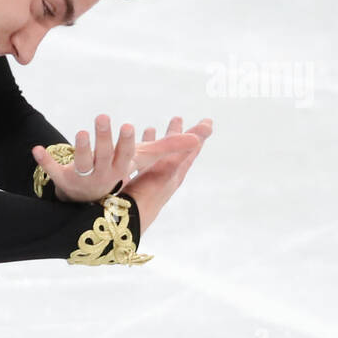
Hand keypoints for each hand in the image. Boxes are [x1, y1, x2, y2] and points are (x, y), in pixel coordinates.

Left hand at [33, 114, 207, 202]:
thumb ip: (169, 147)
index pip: (126, 155)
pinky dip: (44, 161)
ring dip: (80, 147)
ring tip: (80, 132)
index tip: (129, 127)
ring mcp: (82, 177)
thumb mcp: (142, 160)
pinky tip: (35, 149)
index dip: (126, 143)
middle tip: (104, 118)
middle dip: (105, 139)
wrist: (89, 200)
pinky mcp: (62, 180)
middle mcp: (103, 173)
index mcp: (122, 167)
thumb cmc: (119, 171)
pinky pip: (51, 170)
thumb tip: (200, 136)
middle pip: (104, 155)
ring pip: (81, 162)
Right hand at [124, 117, 213, 232]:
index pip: (192, 149)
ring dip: (155, 142)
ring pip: (155, 157)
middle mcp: (166, 176)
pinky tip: (131, 152)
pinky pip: (140, 165)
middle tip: (177, 118)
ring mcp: (151, 181)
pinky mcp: (135, 186)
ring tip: (150, 129)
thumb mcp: (168, 168)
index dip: (199, 134)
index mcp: (176, 171)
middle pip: (175, 150)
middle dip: (176, 134)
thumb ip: (183, 150)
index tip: (207, 121)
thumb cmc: (148, 194)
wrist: (129, 219)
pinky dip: (139, 154)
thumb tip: (203, 134)